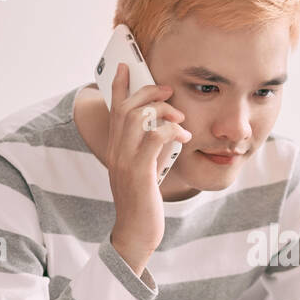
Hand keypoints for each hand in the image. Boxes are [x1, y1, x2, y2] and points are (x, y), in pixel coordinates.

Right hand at [106, 61, 192, 269]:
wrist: (136, 233)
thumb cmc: (144, 203)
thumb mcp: (145, 171)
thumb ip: (150, 150)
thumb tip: (166, 130)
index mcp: (116, 149)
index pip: (114, 110)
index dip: (120, 86)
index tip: (126, 66)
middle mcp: (116, 152)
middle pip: (126, 108)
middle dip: (148, 92)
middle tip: (168, 90)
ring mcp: (125, 162)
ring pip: (137, 118)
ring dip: (161, 111)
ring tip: (180, 118)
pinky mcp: (139, 173)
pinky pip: (154, 139)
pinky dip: (171, 131)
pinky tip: (184, 137)